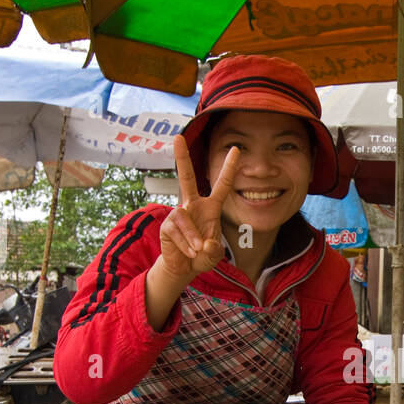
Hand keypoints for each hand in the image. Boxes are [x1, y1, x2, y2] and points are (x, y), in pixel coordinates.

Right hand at [156, 133, 238, 283]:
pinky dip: (185, 245)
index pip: (222, 185)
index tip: (236, 150)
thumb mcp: (214, 255)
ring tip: (197, 250)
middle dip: (182, 157)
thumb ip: (213, 250)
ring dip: (193, 238)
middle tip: (178, 136)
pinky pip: (176, 231)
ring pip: (185, 218)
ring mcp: (179, 214)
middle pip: (186, 178)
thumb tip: (204, 243)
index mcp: (211, 208)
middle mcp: (193, 205)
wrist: (184, 267)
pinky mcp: (167, 225)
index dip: (229, 168)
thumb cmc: (202, 255)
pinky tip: (188, 252)